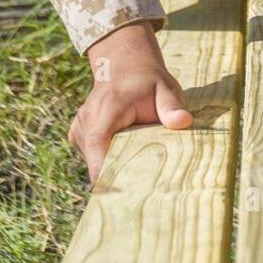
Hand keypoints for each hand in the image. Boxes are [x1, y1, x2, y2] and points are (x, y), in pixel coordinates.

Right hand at [69, 21, 191, 184]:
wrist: (124, 67)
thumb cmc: (147, 81)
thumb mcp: (165, 88)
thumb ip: (172, 106)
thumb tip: (184, 121)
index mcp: (106, 109)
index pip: (98, 143)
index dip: (102, 170)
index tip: (115, 193)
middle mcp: (87, 120)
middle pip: (96, 161)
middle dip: (116, 179)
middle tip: (141, 195)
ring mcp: (79, 130)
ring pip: (94, 164)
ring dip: (113, 170)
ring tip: (136, 175)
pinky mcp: (78, 137)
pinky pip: (92, 159)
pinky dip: (107, 163)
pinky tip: (125, 160)